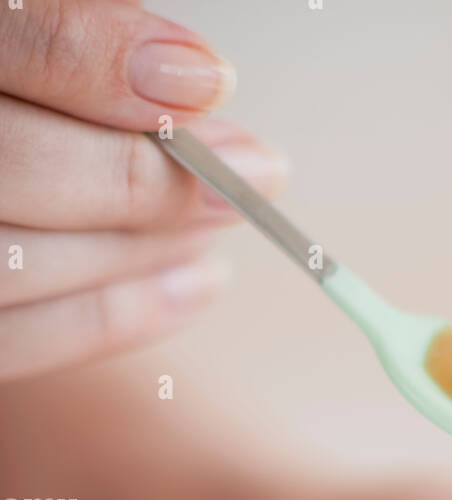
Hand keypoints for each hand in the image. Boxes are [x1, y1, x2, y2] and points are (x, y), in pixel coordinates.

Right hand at [0, 0, 286, 379]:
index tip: (207, 78)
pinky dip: (115, 317)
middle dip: (142, 174)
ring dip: (144, 245)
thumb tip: (193, 80)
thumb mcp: (20, 33)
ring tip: (225, 218)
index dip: (93, 59)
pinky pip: (18, 342)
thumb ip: (67, 37)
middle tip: (255, 170)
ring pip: (22, 263)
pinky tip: (197, 284)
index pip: (0, 43)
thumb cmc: (17, 101)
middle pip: (13, 169)